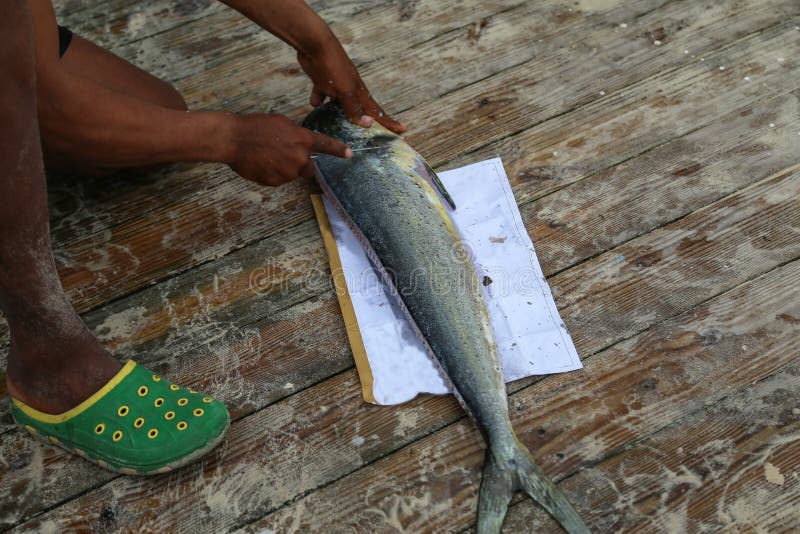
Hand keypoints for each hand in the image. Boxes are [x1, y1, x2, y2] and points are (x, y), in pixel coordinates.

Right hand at [226, 113, 350, 185]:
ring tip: (266, 155)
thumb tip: (299, 143)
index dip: (338, 150)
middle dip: (301, 164)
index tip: (349, 154)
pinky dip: (272, 174)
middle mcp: (299, 158)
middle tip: (284, 155)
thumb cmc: (255, 126)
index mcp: (302, 140)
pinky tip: (261, 163)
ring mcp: (288, 172)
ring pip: (292, 174)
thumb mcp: (281, 123)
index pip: (326, 146)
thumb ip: (295, 134)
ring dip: (284, 168)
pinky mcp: (275, 182)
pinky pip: (278, 179)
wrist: (234, 139)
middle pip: (309, 168)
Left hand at [297, 39, 405, 133]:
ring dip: (341, 114)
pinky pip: (322, 93)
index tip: (402, 129)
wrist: (314, 43)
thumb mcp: (344, 90)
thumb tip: (369, 123)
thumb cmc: (331, 65)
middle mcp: (350, 89)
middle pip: (360, 109)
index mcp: (359, 92)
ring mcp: (336, 84)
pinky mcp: (322, 79)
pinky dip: (319, 100)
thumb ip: (353, 107)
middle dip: (367, 121)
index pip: (376, 111)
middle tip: (374, 133)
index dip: (388, 122)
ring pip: (341, 104)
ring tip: (341, 126)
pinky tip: (315, 106)